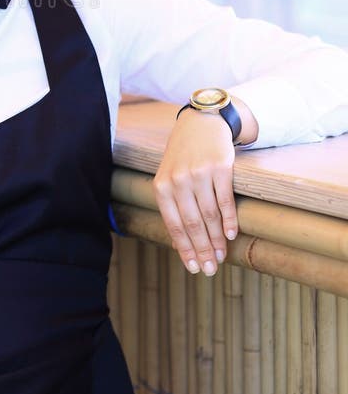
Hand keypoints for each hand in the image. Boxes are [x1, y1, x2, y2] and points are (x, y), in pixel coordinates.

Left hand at [153, 108, 238, 275]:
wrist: (201, 123)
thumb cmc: (183, 156)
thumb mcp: (169, 177)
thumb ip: (173, 205)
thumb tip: (181, 243)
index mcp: (162, 186)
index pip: (174, 225)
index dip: (185, 249)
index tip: (194, 268)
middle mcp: (178, 180)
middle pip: (192, 224)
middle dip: (202, 250)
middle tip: (211, 269)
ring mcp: (199, 173)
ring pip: (209, 215)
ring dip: (217, 239)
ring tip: (222, 256)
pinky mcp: (220, 168)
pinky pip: (225, 200)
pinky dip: (229, 221)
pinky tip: (231, 234)